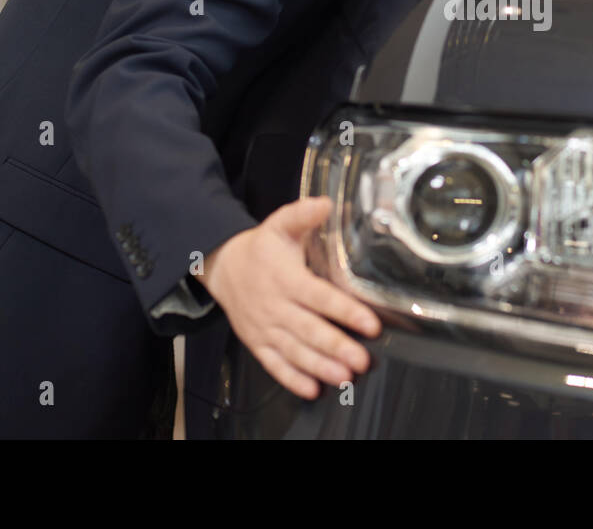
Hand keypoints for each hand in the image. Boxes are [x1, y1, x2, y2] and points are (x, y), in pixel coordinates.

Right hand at [200, 196, 381, 398]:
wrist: (222, 267)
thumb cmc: (261, 248)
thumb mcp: (280, 224)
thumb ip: (303, 214)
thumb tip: (327, 203)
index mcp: (287, 278)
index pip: (321, 297)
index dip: (346, 311)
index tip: (370, 324)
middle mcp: (277, 307)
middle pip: (310, 330)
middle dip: (337, 347)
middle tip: (362, 360)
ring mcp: (265, 328)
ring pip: (295, 352)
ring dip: (321, 367)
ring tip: (345, 377)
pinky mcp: (257, 343)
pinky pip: (274, 365)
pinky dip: (292, 379)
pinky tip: (312, 389)